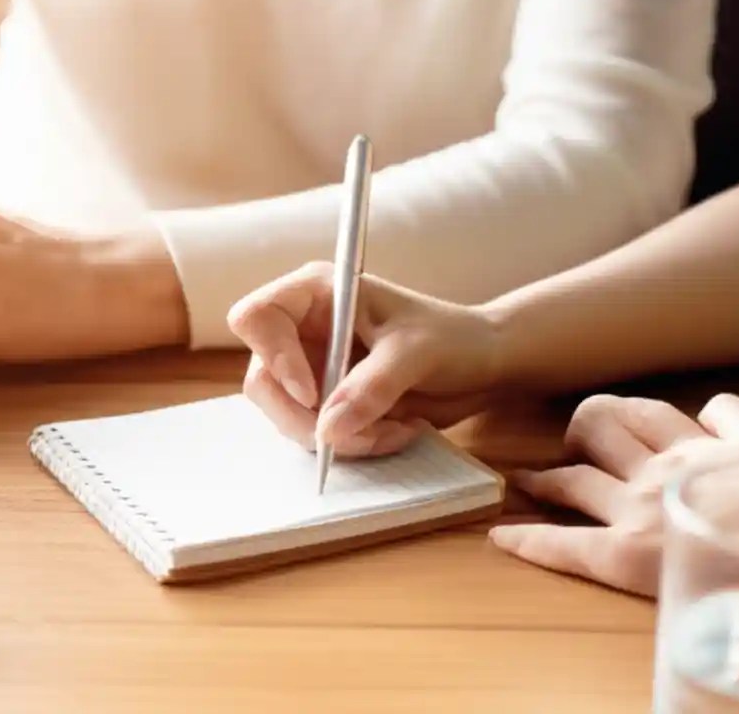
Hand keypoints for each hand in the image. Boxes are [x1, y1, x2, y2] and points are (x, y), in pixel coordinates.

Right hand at [226, 262, 503, 456]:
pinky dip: (352, 444)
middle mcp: (302, 329)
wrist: (482, 366)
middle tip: (358, 436)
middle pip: (263, 381)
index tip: (312, 393)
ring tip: (393, 431)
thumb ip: (372, 387)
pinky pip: (314, 435)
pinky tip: (393, 433)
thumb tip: (327, 431)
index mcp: (316, 294)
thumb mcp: (416, 354)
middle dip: (306, 419)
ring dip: (338, 437)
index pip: (256, 318)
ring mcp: (310, 368)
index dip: (273, 357)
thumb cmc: (454, 338)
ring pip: (286, 416)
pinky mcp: (325, 403)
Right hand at [489, 393, 738, 596]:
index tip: (499, 530)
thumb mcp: (694, 605)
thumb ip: (654, 580)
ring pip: (627, 418)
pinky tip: (706, 423)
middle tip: (537, 473)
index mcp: (633, 549)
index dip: (526, 537)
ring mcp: (696, 455)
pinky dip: (708, 415)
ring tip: (593, 424)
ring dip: (603, 419)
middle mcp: (649, 494)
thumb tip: (640, 574)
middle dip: (549, 470)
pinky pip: (716, 409)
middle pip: (579, 469)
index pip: (561, 543)